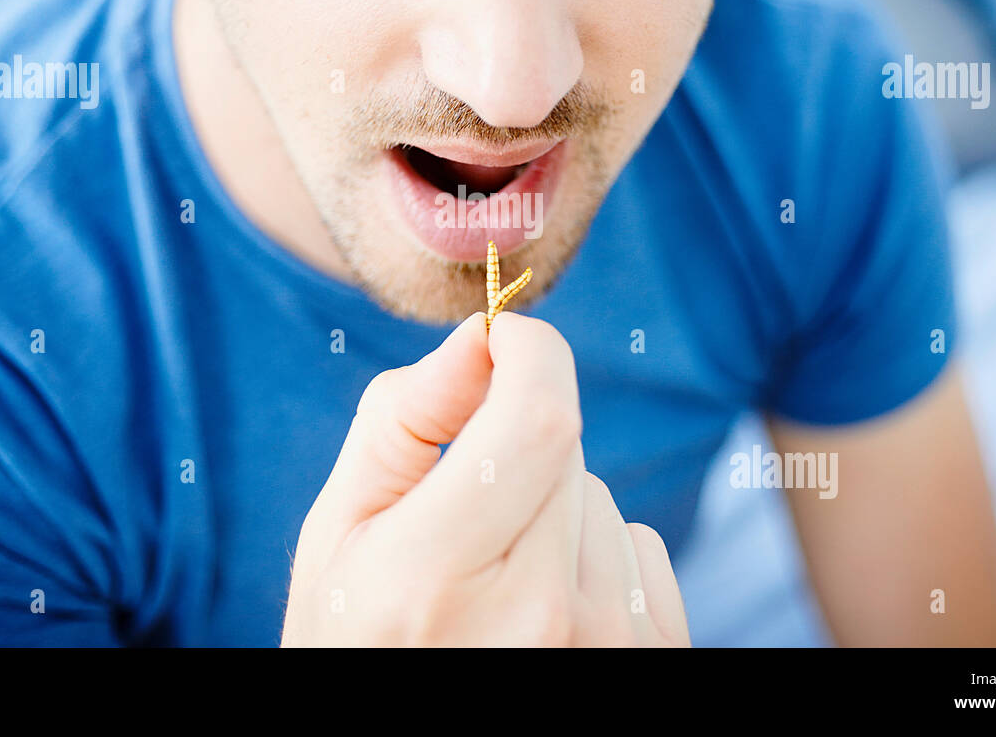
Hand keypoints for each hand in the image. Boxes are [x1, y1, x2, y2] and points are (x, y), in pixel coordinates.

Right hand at [281, 310, 689, 645]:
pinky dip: (594, 555)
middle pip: (563, 445)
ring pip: (597, 497)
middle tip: (462, 501)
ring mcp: (607, 649)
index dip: (529, 352)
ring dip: (553, 508)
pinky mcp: (656, 661)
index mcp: (436, 577)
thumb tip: (481, 335)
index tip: (503, 338)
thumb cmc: (357, 636)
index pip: (536, 419)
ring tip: (497, 581)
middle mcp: (538, 619)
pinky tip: (544, 609)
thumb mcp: (339, 530)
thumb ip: (403, 421)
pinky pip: (637, 546)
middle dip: (514, 437)